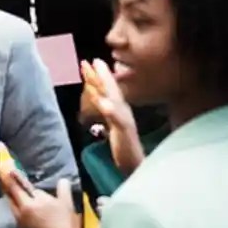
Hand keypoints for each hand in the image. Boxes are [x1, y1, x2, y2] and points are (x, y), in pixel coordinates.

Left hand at [0, 172, 80, 227]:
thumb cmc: (66, 224)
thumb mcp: (67, 203)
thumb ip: (63, 188)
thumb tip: (62, 180)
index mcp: (31, 203)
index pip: (18, 185)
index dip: (12, 174)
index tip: (6, 166)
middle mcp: (21, 212)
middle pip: (10, 194)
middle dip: (6, 182)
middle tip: (1, 172)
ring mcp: (20, 222)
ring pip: (10, 204)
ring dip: (9, 194)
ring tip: (6, 187)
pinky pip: (14, 214)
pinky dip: (14, 206)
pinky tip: (17, 204)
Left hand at [82, 59, 143, 174]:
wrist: (138, 166)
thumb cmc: (125, 148)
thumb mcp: (114, 128)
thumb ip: (108, 113)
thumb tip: (100, 99)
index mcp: (119, 110)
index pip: (108, 90)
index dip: (99, 76)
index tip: (90, 62)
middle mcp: (124, 111)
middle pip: (111, 90)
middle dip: (100, 74)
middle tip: (89, 61)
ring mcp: (125, 121)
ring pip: (114, 99)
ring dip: (104, 84)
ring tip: (96, 72)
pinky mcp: (126, 132)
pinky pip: (118, 120)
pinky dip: (111, 110)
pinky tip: (103, 103)